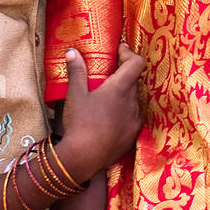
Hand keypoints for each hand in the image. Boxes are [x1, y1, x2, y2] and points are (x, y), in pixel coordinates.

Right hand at [58, 44, 144, 180]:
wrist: (84, 158)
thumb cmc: (80, 123)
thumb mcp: (75, 95)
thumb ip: (76, 71)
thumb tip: (72, 51)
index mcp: (120, 88)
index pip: (137, 63)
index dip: (129, 54)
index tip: (118, 51)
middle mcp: (132, 102)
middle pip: (133, 80)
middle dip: (122, 75)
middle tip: (106, 75)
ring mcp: (135, 119)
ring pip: (133, 99)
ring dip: (123, 95)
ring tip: (105, 99)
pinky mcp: (133, 134)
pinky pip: (132, 117)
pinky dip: (124, 112)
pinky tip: (109, 118)